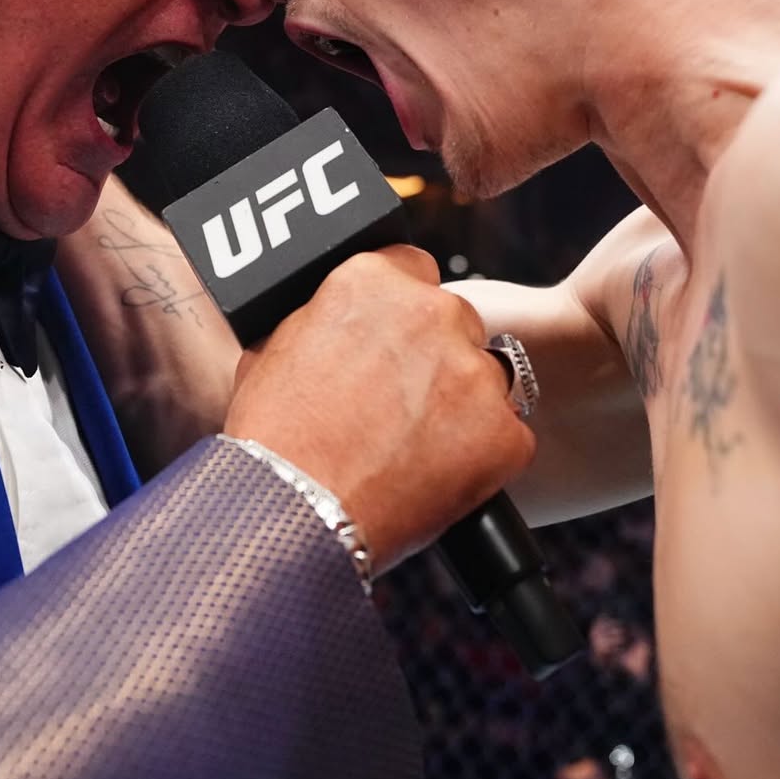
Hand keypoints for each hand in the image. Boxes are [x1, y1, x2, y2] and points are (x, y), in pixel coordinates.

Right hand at [224, 245, 535, 572]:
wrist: (294, 509)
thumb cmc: (274, 436)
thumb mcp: (275, 347)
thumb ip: (321, 316)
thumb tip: (333, 317)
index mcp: (372, 279)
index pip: (413, 269)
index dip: (402, 308)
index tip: (394, 337)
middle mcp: (431, 311)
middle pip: (454, 322)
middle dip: (435, 357)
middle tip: (400, 402)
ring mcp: (473, 370)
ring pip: (483, 378)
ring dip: (460, 405)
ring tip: (413, 447)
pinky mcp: (503, 431)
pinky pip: (505, 436)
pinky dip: (481, 457)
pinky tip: (435, 476)